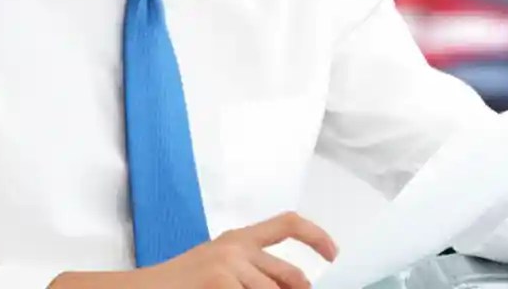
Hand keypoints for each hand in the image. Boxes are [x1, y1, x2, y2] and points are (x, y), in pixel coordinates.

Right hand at [48, 211, 337, 288]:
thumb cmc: (173, 286)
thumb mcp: (217, 270)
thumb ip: (252, 272)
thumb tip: (293, 285)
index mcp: (237, 238)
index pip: (289, 224)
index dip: (318, 237)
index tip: (334, 254)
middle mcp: (236, 247)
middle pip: (291, 276)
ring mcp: (229, 265)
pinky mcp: (220, 281)